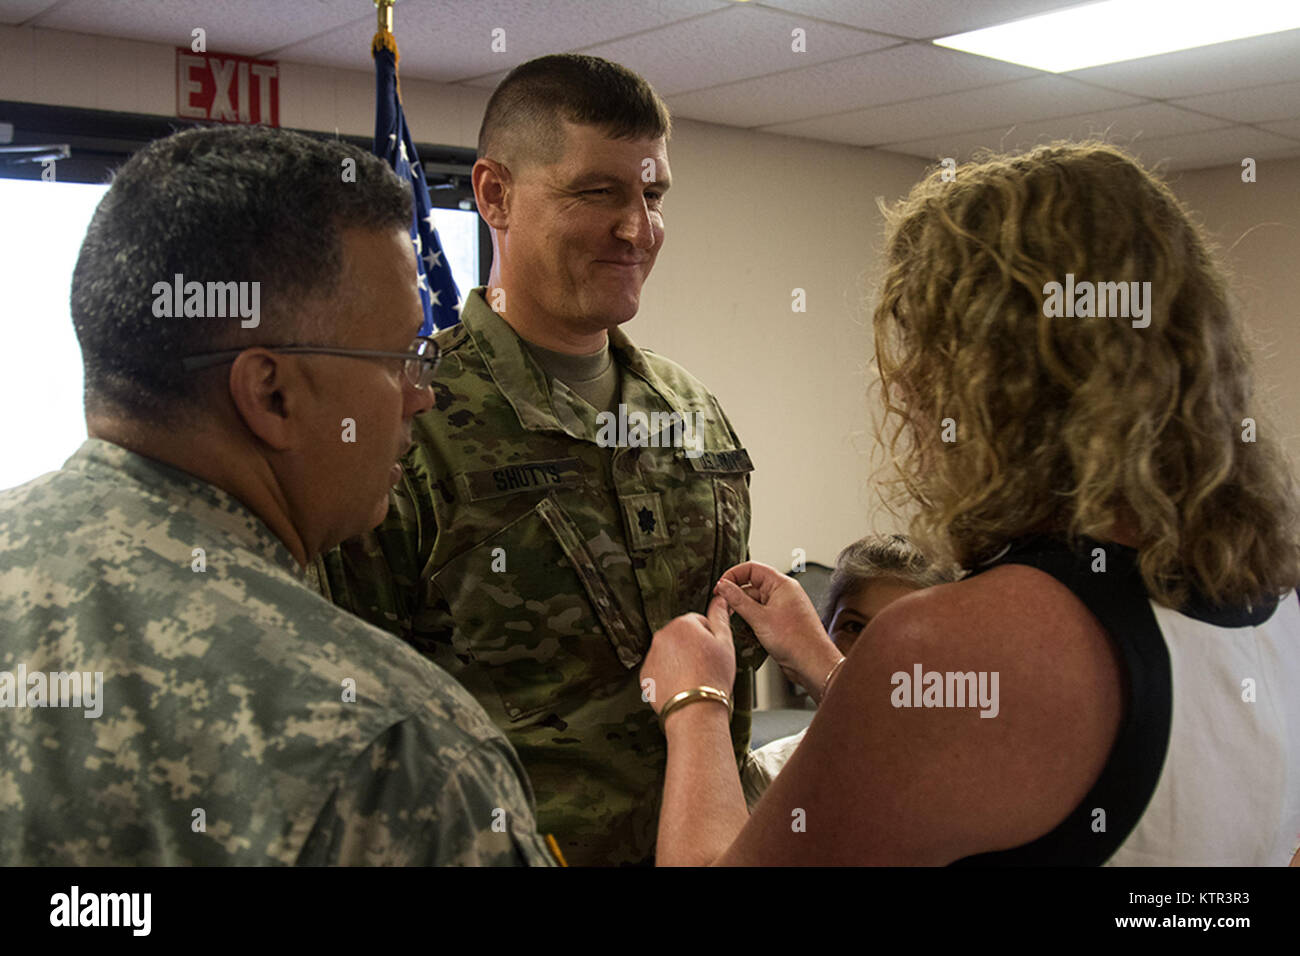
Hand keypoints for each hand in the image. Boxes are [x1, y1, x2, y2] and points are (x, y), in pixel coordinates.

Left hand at [640, 595, 735, 716]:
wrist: (695, 711)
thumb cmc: (713, 677)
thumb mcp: (725, 643)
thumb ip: (720, 617)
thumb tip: (720, 598)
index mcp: (682, 624)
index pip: (698, 621)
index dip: (710, 637)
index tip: (714, 652)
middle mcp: (661, 636)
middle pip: (681, 636)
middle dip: (692, 647)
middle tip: (705, 666)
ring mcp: (651, 656)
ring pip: (669, 653)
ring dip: (680, 660)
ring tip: (694, 678)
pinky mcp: (645, 675)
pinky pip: (659, 669)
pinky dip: (668, 675)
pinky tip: (682, 686)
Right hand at [714, 561, 841, 700]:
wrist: (813, 664)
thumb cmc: (797, 642)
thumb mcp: (760, 618)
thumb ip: (738, 600)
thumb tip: (723, 586)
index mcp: (782, 584)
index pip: (752, 568)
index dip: (733, 575)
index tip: (720, 587)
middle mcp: (783, 593)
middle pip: (751, 585)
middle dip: (735, 595)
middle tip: (721, 606)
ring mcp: (782, 607)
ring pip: (754, 601)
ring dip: (742, 610)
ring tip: (732, 620)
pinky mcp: (780, 621)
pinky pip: (759, 614)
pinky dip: (749, 620)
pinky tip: (743, 629)